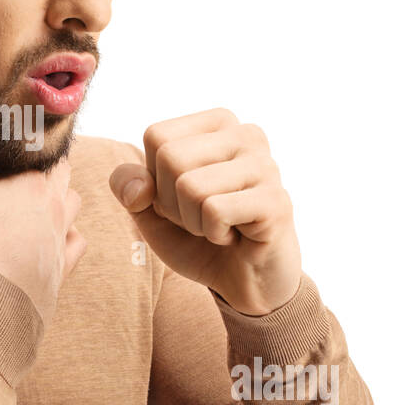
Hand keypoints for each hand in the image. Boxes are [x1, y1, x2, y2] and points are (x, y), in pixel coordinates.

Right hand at [0, 101, 85, 327]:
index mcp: (33, 181)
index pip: (46, 144)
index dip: (31, 138)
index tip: (13, 135)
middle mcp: (56, 206)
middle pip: (61, 172)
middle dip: (45, 166)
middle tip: (17, 165)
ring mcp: (62, 239)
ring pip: (73, 205)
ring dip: (59, 199)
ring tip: (33, 199)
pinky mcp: (62, 269)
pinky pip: (76, 243)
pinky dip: (67, 236)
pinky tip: (51, 237)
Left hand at [109, 108, 300, 315]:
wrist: (246, 281)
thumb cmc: (199, 236)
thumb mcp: (150, 210)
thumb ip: (129, 187)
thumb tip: (138, 188)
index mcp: (217, 123)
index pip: (157, 136)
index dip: (156, 179)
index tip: (183, 198)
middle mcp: (246, 134)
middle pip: (171, 157)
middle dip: (172, 203)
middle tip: (202, 217)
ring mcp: (266, 165)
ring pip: (190, 186)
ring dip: (194, 222)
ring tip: (220, 226)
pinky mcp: (276, 201)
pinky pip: (214, 211)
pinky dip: (214, 234)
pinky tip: (237, 236)